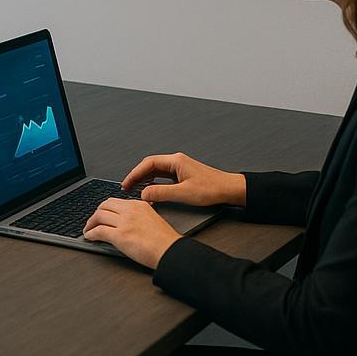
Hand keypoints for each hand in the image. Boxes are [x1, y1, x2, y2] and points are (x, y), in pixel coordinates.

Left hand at [83, 199, 182, 268]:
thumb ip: (140, 216)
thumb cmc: (166, 241)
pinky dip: (91, 234)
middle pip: (104, 206)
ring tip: (88, 229)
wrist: (171, 252)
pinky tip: (89, 237)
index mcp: (139, 205)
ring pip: (99, 216)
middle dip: (96, 213)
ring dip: (90, 223)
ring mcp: (124, 222)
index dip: (106, 208)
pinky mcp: (120, 236)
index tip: (102, 214)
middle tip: (92, 221)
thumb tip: (128, 222)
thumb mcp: (154, 219)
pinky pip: (99, 231)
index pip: (116, 202)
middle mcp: (130, 210)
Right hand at [121, 152, 246, 207]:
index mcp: (176, 161)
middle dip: (137, 176)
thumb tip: (144, 194)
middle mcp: (177, 162)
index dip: (134, 173)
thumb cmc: (212, 188)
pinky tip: (151, 190)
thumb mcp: (183, 193)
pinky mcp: (183, 175)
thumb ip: (161, 193)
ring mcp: (180, 168)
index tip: (127, 183)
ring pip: (156, 171)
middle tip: (127, 187)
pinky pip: (163, 176)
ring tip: (136, 189)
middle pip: (150, 166)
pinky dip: (154, 182)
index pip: (148, 163)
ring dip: (145, 179)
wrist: (229, 189)